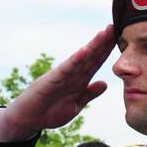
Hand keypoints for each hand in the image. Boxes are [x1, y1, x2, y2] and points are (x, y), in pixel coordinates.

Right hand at [0, 25, 115, 140]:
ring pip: (80, 59)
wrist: (28, 120)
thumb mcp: (76, 104)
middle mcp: (71, 74)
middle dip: (102, 42)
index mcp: (78, 80)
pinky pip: (65, 69)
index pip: (95, 62)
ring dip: (92, 46)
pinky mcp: (50, 81)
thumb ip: (89, 93)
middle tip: (114, 27)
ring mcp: (61, 76)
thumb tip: (104, 83)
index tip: (118, 39)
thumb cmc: (49, 111)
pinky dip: (76, 60)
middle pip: (90, 56)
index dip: (106, 51)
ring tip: (104, 33)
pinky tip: (86, 51)